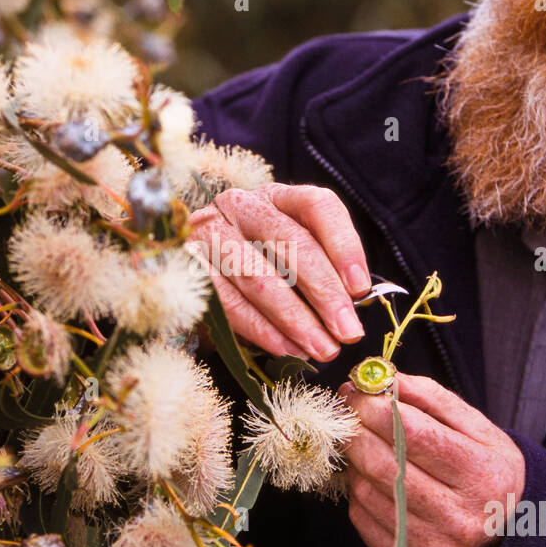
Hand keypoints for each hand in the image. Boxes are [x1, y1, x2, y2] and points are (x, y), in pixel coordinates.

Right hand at [187, 184, 371, 361]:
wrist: (185, 273)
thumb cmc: (253, 263)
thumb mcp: (285, 253)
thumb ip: (320, 269)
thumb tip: (354, 306)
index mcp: (276, 197)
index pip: (317, 205)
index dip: (344, 244)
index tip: (360, 287)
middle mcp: (241, 206)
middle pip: (292, 243)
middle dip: (325, 293)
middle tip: (348, 332)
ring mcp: (210, 235)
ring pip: (260, 278)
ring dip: (296, 320)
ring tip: (322, 349)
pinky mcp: (188, 269)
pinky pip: (229, 304)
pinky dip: (262, 331)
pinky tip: (287, 349)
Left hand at [338, 373, 525, 546]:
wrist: (505, 536)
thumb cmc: (485, 471)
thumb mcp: (477, 429)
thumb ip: (431, 397)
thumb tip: (382, 377)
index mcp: (482, 474)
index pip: (414, 434)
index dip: (377, 408)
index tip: (359, 393)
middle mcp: (461, 517)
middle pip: (385, 464)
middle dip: (357, 431)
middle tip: (350, 414)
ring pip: (368, 491)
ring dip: (355, 461)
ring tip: (364, 445)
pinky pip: (362, 519)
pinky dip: (358, 492)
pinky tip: (371, 478)